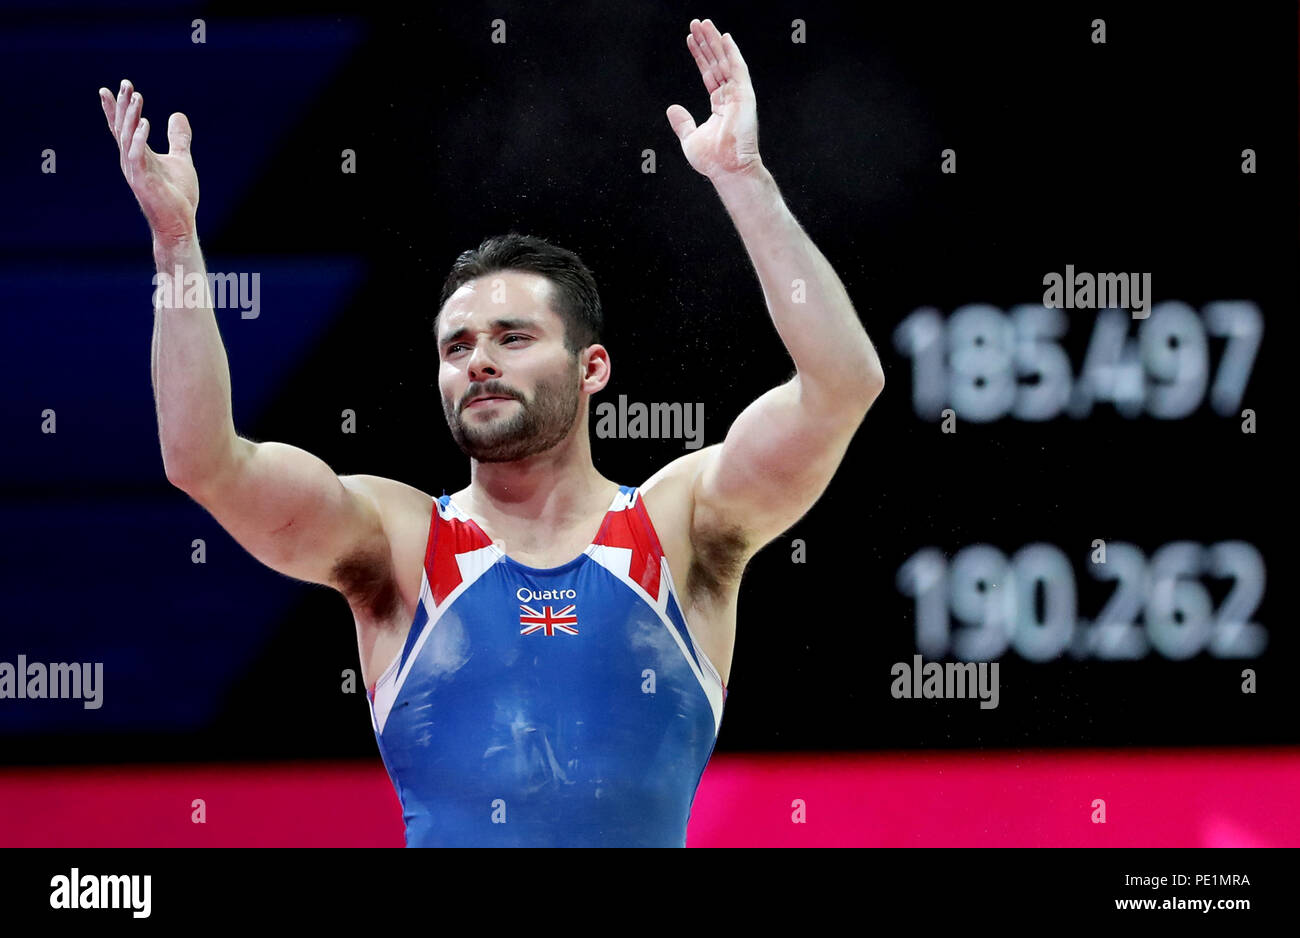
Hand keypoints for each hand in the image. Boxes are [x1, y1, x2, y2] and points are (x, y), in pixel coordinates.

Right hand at [98, 80, 198, 244]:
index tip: (109, 89)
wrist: (179, 223)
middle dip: (123, 105)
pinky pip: (137, 155)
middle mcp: (131, 160)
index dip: (115, 109)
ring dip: (131, 116)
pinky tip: (145, 123)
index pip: (122, 128)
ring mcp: (135, 171)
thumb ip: (178, 138)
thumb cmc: (177, 195)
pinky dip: (139, 138)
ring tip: (137, 97)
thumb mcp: (180, 159)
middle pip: (122, 127)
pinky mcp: (143, 181)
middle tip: (126, 84)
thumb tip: (177, 114)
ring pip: (127, 138)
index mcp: (137, 155)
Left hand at [665, 19, 760, 179]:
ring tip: (704, 24)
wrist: (727, 169)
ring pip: (726, 61)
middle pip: (717, 63)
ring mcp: (739, 95)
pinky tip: (724, 37)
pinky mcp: (745, 96)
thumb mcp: (690, 138)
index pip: (709, 74)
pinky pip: (738, 69)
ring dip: (715, 42)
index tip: (690, 41)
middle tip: (696, 24)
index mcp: (720, 105)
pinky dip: (731, 52)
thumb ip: (683, 122)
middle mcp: (731, 97)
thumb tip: (672, 108)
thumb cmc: (713, 159)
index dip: (699, 57)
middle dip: (706, 43)